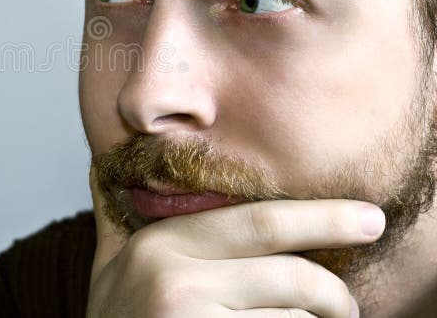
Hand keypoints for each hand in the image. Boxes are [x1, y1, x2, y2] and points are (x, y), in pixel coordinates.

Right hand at [86, 165, 383, 316]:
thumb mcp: (107, 268)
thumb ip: (112, 218)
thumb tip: (100, 164)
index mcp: (159, 245)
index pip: (258, 223)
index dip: (322, 218)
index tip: (368, 218)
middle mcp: (175, 281)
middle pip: (292, 277)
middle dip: (336, 292)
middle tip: (349, 306)